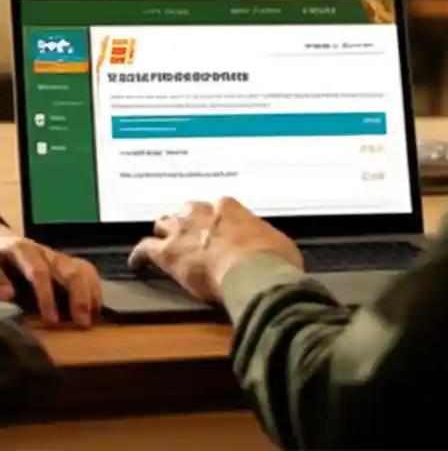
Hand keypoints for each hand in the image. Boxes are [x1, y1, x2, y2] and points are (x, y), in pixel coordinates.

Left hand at [0, 227, 100, 326]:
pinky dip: (94, 287)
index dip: (47, 296)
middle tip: (83, 322)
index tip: (52, 320)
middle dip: (79, 296)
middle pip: (70, 270)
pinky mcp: (65, 261)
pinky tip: (96, 305)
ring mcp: (57, 256)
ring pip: (82, 269)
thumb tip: (9, 294)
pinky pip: (86, 270)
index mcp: (23, 250)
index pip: (40, 273)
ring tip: (94, 316)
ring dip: (91, 293)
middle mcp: (45, 252)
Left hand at [128, 197, 302, 301]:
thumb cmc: (272, 257)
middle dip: (187, 221)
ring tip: (165, 243)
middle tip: (191, 235)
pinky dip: (140, 256)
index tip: (222, 232)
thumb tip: (263, 246)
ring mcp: (183, 231)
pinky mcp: (168, 253)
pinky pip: (145, 249)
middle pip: (187, 211)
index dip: (218, 221)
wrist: (254, 272)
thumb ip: (261, 238)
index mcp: (230, 209)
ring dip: (165, 233)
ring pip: (164, 224)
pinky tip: (138, 263)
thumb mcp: (275, 240)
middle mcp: (203, 214)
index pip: (219, 208)